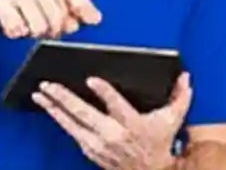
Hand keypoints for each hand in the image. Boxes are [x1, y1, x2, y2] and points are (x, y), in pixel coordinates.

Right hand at [0, 0, 101, 38]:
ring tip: (25, 24)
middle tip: (40, 28)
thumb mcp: (47, 7)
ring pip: (38, 27)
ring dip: (31, 33)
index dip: (85, 10)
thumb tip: (94, 18)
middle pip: (58, 19)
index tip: (95, 21)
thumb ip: (71, 13)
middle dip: (52, 31)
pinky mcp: (1, 1)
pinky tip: (11, 25)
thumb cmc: (20, 7)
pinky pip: (17, 30)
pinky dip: (14, 33)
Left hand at [34, 72, 192, 169]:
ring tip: (40, 93)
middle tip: (48, 84)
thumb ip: (181, 96)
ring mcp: (98, 144)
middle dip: (64, 98)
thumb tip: (186, 76)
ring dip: (53, 108)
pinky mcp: (89, 150)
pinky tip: (48, 107)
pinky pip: (70, 131)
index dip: (105, 93)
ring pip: (71, 123)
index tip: (92, 80)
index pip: (117, 106)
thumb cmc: (159, 142)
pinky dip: (58, 119)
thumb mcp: (173, 120)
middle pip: (84, 114)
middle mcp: (113, 135)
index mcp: (132, 124)